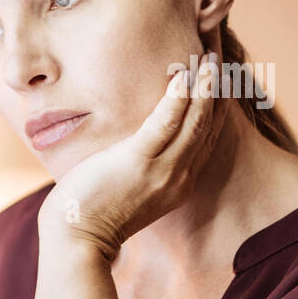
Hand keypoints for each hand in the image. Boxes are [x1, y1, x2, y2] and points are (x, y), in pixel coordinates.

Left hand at [38, 51, 225, 261]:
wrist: (77, 241)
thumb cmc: (91, 214)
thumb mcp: (127, 190)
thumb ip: (140, 168)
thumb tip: (130, 147)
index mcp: (178, 183)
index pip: (206, 138)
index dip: (216, 107)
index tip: (220, 80)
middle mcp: (179, 177)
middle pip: (207, 125)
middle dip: (217, 89)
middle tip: (218, 57)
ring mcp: (162, 171)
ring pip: (194, 122)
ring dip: (205, 87)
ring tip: (209, 59)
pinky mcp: (138, 162)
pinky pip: (166, 124)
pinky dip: (179, 99)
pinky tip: (184, 76)